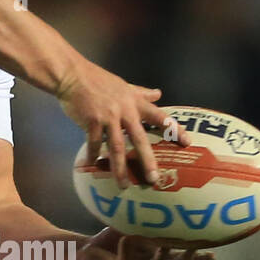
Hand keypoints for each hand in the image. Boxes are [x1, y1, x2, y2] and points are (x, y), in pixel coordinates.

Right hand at [55, 61, 189, 185]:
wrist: (72, 74)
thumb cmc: (97, 80)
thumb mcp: (123, 85)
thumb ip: (141, 92)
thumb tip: (158, 93)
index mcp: (134, 102)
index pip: (160, 116)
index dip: (174, 129)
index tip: (187, 142)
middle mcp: (125, 110)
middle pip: (139, 138)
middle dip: (147, 160)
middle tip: (154, 179)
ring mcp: (108, 116)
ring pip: (116, 147)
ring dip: (120, 168)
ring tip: (123, 185)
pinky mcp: (92, 121)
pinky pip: (94, 143)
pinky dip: (93, 155)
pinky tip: (92, 165)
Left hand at [76, 227, 214, 259]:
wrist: (82, 255)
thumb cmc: (110, 241)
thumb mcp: (133, 228)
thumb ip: (148, 219)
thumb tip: (163, 196)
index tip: (215, 253)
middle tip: (195, 247)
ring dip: (161, 259)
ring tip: (165, 245)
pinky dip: (126, 252)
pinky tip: (127, 239)